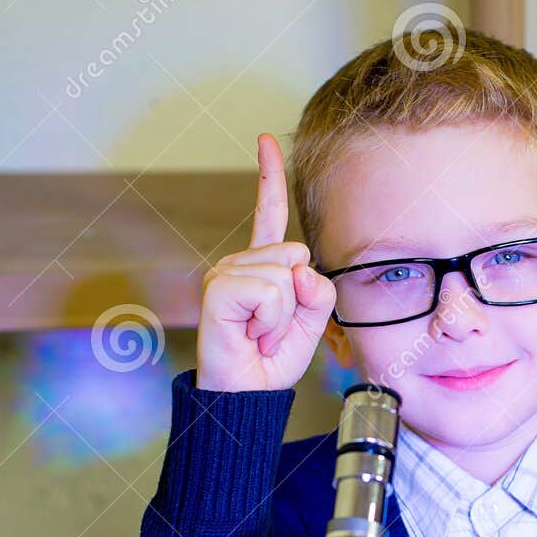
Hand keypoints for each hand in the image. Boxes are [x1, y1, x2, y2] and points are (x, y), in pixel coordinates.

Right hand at [196, 133, 335, 391]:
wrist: (246, 396)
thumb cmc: (271, 361)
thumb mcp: (312, 323)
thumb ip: (318, 290)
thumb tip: (300, 270)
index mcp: (261, 266)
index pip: (269, 214)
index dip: (269, 177)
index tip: (266, 140)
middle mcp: (238, 264)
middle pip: (297, 253)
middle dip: (299, 299)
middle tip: (273, 328)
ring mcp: (225, 274)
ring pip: (285, 275)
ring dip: (284, 315)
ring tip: (260, 333)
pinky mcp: (219, 289)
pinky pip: (270, 290)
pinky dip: (270, 319)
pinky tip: (250, 332)